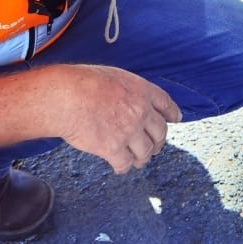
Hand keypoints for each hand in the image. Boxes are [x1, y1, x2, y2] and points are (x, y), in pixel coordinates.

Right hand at [51, 65, 181, 173]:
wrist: (66, 97)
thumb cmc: (82, 83)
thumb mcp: (113, 76)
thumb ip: (126, 89)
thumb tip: (124, 99)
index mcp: (142, 90)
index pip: (165, 104)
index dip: (172, 113)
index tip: (176, 119)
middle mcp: (141, 112)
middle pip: (160, 132)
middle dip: (159, 141)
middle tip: (155, 146)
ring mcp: (129, 131)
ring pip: (146, 151)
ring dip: (143, 158)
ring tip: (138, 161)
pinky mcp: (114, 149)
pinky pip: (125, 163)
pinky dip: (124, 167)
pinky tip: (120, 168)